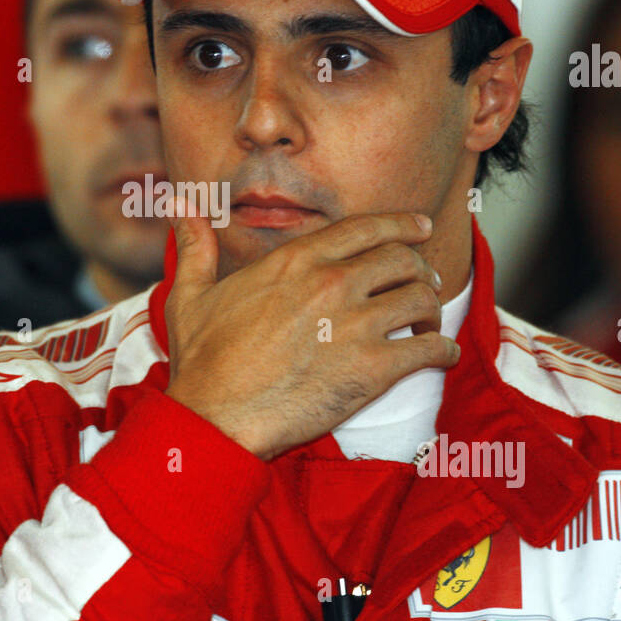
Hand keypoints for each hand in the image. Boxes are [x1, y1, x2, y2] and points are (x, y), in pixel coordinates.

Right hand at [163, 208, 459, 459]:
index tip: (418, 225)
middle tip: (424, 281)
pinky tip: (439, 356)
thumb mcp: (190, 293)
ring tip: (427, 321)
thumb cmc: (201, 361)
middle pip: (401, 258)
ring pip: (420, 298)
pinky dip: (441, 351)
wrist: (216, 416)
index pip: (365, 228)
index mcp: (295, 261)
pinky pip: (428, 349)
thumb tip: (179, 204)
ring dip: (431, 308)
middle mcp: (332, 283)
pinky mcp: (372, 369)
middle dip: (419, 267)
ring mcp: (356, 325)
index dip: (400, 223)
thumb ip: (195, 244)